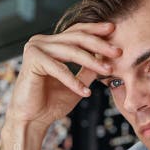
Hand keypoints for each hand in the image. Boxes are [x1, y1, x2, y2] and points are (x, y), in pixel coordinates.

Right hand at [5, 22, 121, 131]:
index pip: (76, 31)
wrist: (31, 119)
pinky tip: (86, 93)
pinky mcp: (32, 60)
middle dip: (100, 44)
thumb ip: (88, 70)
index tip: (114, 30)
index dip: (96, 30)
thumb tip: (108, 59)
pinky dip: (74, 81)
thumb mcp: (77, 83)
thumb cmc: (51, 103)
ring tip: (108, 71)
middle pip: (76, 37)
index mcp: (51, 44)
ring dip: (92, 62)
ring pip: (71, 51)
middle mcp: (41, 42)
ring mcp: (35, 48)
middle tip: (118, 51)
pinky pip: (59, 69)